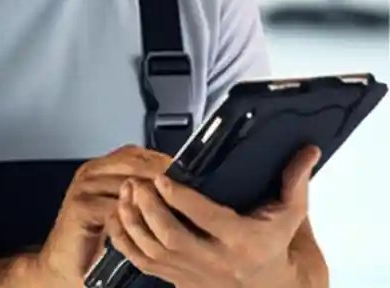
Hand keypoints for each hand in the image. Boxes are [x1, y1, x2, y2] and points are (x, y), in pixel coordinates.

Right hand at [35, 145, 171, 284]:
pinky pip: (116, 208)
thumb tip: (178, 186)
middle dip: (160, 181)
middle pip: (134, 164)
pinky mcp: (80, 208)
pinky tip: (147, 230)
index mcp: (101, 168)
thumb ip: (139, 193)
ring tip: (169, 216)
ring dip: (151, 200)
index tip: (186, 179)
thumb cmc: (97, 238)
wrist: (66, 262)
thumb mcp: (122, 209)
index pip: (137, 154)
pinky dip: (134, 218)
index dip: (162, 164)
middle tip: (182, 199)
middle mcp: (90, 172)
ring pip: (128, 185)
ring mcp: (83, 188)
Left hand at [106, 145, 321, 286]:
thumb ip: (294, 182)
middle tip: (136, 183)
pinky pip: (143, 265)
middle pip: (171, 236)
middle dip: (148, 207)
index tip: (162, 177)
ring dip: (132, 221)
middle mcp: (216, 261)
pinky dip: (124, 242)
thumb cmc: (277, 248)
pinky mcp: (179, 281)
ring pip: (152, 251)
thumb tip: (307, 150)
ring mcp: (194, 274)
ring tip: (125, 194)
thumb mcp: (290, 216)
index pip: (206, 218)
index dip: (180, 198)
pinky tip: (117, 219)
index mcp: (243, 241)